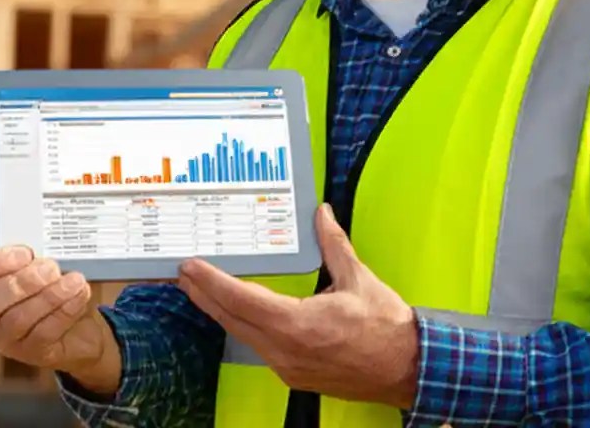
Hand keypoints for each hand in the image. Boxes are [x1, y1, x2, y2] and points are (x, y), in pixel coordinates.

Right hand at [0, 246, 113, 384]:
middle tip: (51, 268)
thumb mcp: (39, 272)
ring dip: (50, 295)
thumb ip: (33, 260)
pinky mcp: (34, 354)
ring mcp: (9, 341)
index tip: (26, 252)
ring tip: (74, 280)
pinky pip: (44, 333)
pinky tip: (79, 294)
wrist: (80, 330)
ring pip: (19, 319)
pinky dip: (65, 309)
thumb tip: (43, 247)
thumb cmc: (53, 293)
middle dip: (23, 281)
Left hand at [177, 203, 418, 407]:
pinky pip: (258, 347)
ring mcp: (287, 367)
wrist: (407, 370)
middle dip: (205, 295)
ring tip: (200, 290)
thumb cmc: (386, 328)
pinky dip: (242, 326)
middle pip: (233, 320)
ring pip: (243, 335)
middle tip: (183, 274)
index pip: (242, 300)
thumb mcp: (359, 279)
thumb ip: (333, 244)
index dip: (212, 282)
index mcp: (300, 325)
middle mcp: (286, 351)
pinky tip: (235, 313)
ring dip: (220, 311)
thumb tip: (321, 214)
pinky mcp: (293, 375)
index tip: (191, 267)